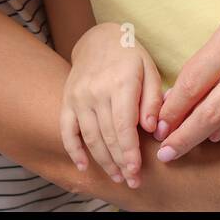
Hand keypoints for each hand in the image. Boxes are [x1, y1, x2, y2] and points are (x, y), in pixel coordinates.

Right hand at [62, 22, 162, 188]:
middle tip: (131, 181)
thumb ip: (153, 99)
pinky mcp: (67, 100)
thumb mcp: (149, 69)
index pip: (123, 126)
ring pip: (90, 137)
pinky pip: (67, 130)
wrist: (98, 38)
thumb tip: (152, 129)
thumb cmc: (130, 55)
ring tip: (116, 176)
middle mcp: (96, 91)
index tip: (136, 171)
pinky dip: (73, 150)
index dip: (130, 152)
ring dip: (103, 161)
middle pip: (107, 136)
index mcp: (120, 82)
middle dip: (120, 162)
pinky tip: (83, 165)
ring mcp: (78, 96)